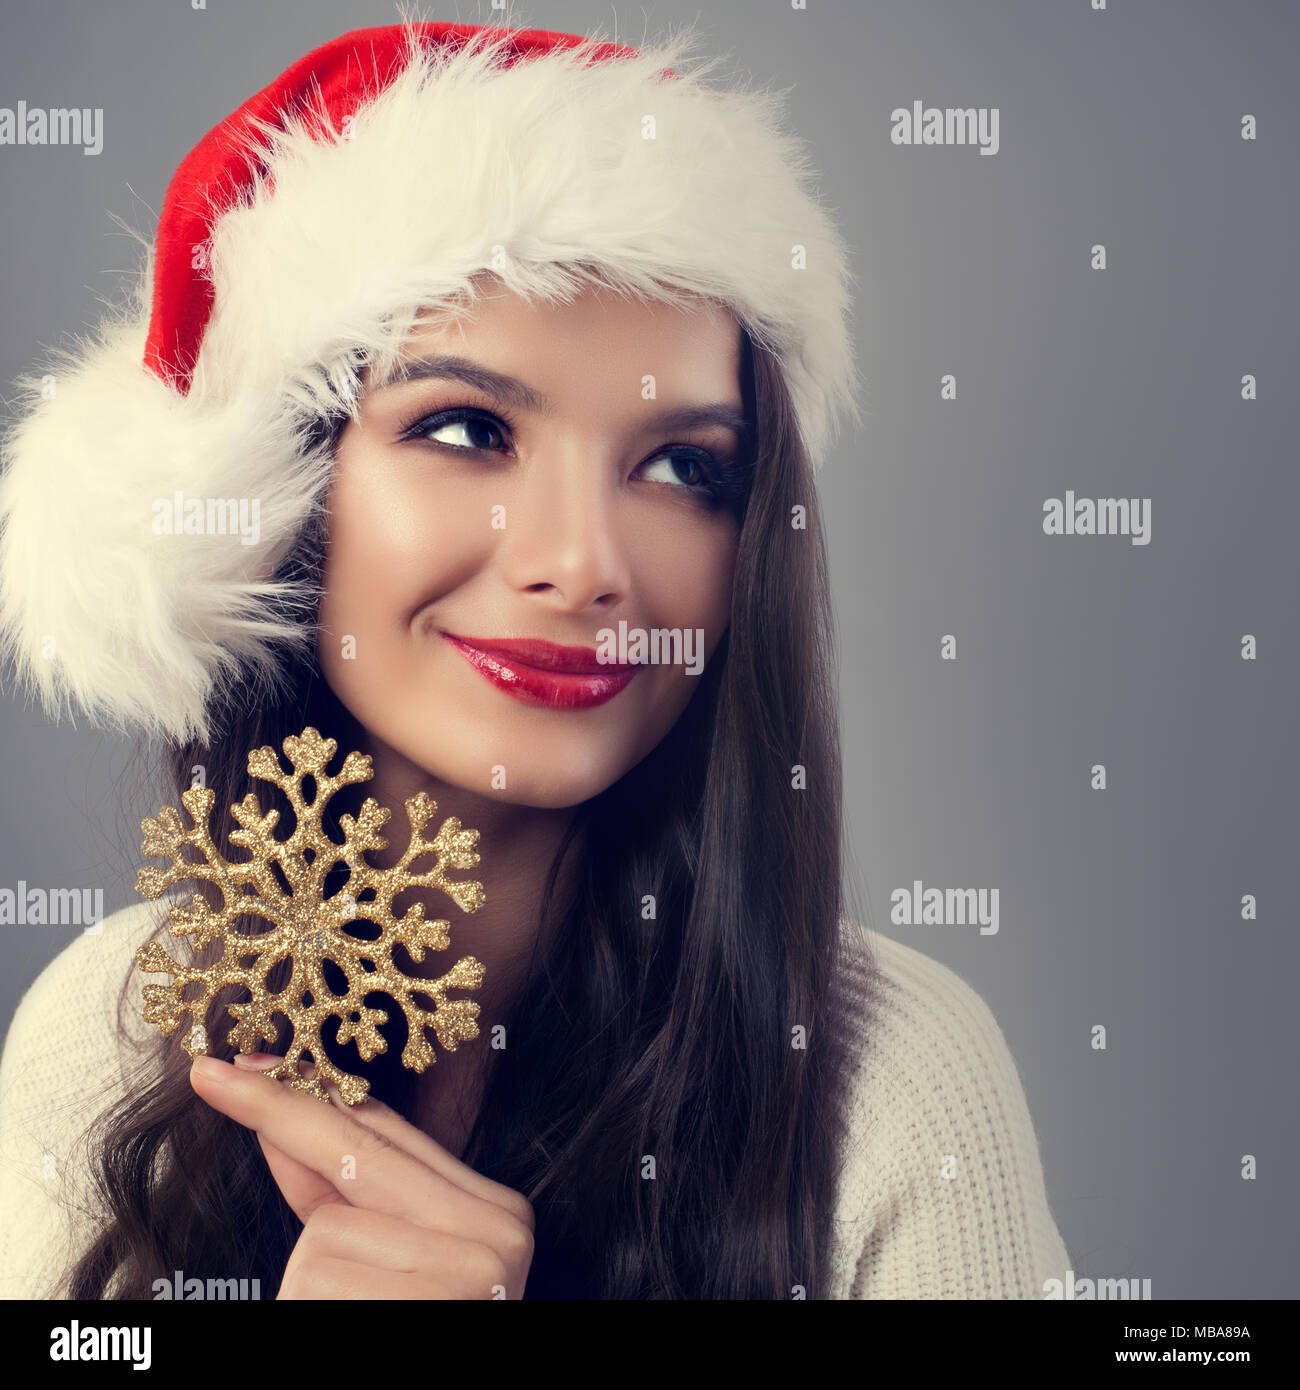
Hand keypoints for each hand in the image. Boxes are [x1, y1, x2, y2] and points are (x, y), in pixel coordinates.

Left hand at [189, 1053, 534, 1299]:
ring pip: (330, 1233)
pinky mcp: (432, 1299)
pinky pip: (323, 1278)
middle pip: (354, 1156)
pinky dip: (311, 1303)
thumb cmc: (402, 1325)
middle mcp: (497, 1230)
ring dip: (310, 1278)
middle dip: (279, 1117)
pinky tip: (348, 1322)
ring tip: (351, 1314)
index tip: (242, 1066)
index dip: (307, 1095)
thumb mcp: (384, 1259)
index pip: (388, 1134)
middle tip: (213, 1074)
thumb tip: (277, 1131)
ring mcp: (468, 1268)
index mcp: (496, 1211)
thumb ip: (343, 1199)